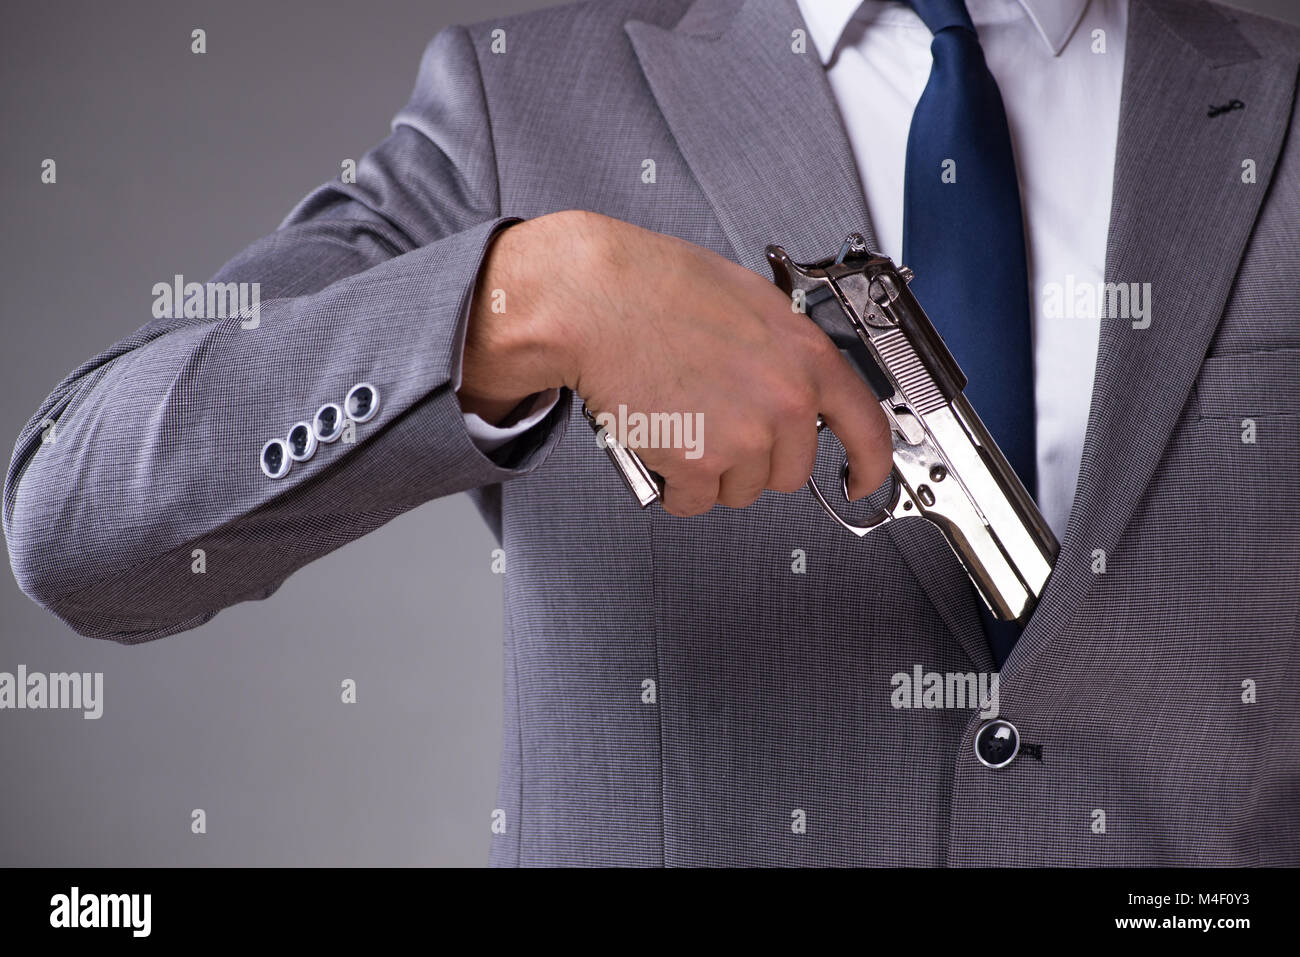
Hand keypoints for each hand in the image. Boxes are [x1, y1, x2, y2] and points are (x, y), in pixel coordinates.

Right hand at [457, 210, 890, 515]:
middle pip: (791, 472)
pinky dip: (674, 485)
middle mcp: (785, 400)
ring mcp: (745, 436)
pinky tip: (660, 442)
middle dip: (756, 460)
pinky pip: (694, 501)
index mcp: (808, 356)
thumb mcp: (750, 302)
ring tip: (681, 421)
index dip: (870, 465)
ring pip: (741, 490)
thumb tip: (791, 379)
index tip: (863, 480)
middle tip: (717, 424)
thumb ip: (784, 351)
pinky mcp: (699, 463)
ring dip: (711, 472)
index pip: (868, 427)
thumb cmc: (656, 287)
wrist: (597, 300)